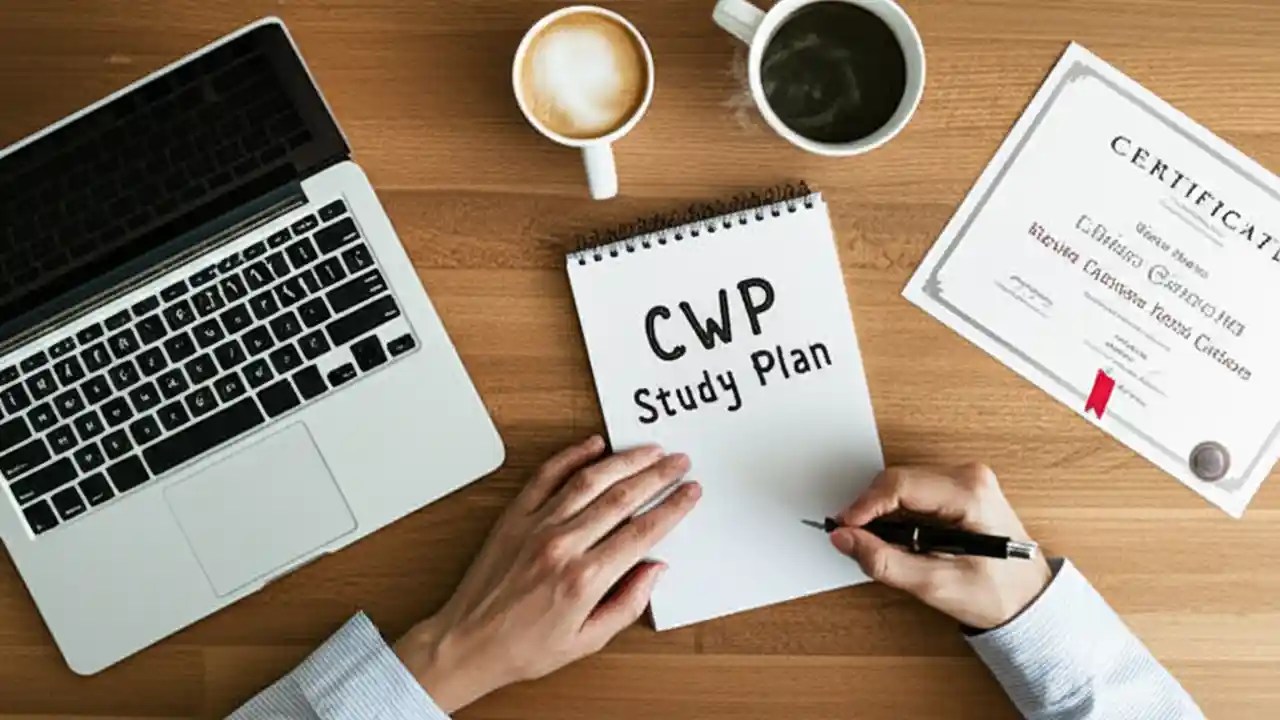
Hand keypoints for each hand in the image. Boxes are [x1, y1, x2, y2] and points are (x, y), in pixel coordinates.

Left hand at [393, 436, 699, 711]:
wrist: (467, 642)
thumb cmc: (523, 647)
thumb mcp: (587, 640)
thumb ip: (628, 604)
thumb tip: (655, 570)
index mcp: (584, 579)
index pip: (642, 532)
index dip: (672, 508)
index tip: (690, 492)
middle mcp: (562, 546)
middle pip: (622, 497)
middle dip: (657, 475)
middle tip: (679, 462)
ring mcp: (536, 526)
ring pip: (589, 479)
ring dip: (625, 460)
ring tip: (648, 450)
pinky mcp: (514, 516)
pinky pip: (547, 476)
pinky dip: (572, 455)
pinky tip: (593, 445)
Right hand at [829, 463, 1050, 629]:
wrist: (1031, 600)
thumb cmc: (999, 594)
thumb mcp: (937, 585)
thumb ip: (886, 562)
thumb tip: (847, 539)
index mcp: (970, 494)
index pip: (899, 485)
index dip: (864, 506)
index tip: (843, 528)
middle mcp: (969, 477)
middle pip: (898, 481)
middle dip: (871, 510)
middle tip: (855, 540)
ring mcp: (966, 480)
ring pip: (902, 485)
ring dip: (884, 513)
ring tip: (880, 544)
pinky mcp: (960, 488)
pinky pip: (915, 491)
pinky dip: (898, 513)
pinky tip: (901, 538)